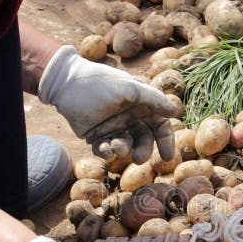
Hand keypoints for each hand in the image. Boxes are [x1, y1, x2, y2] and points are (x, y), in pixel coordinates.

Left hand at [38, 45, 177, 163]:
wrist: (67, 85)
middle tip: (137, 159)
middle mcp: (131, 118)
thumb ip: (153, 99)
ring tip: (114, 145)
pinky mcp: (98, 137)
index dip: (165, 142)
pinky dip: (106, 152)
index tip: (166, 157)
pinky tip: (103, 147)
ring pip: (126, 147)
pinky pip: (107, 151)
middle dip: (143, 151)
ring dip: (123, 150)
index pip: (160, 126)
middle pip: (145, 141)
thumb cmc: (100, 83)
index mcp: (142, 105)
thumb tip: (175, 111)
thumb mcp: (129, 88)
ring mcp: (115, 128)